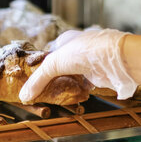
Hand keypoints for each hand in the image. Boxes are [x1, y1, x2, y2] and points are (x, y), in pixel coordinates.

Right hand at [19, 28, 137, 102]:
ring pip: (73, 78)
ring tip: (54, 100)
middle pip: (61, 69)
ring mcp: (89, 63)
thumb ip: (38, 81)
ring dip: (66, 88)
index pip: (49, 56)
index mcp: (65, 41)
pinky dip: (79, 93)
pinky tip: (72, 100)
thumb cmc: (85, 52)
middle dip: (53, 81)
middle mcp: (78, 51)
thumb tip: (24, 96)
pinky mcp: (99, 76)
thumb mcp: (54, 64)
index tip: (32, 85)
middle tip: (42, 95)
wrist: (117, 59)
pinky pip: (85, 87)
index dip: (41, 70)